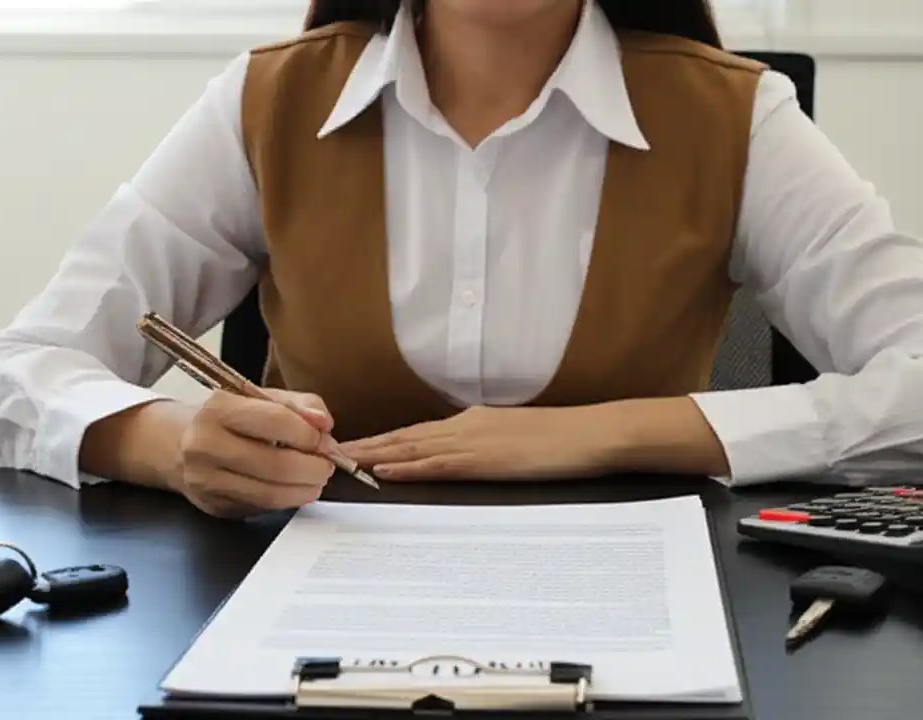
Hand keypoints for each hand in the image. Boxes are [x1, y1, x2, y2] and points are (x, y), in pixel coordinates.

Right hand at [174, 389, 337, 517]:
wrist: (176, 445)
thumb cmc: (227, 419)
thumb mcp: (260, 398)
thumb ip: (299, 405)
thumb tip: (323, 423)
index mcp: (218, 410)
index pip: (276, 422)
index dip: (309, 434)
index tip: (322, 438)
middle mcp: (205, 445)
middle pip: (276, 465)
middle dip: (314, 468)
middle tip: (327, 464)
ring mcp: (206, 480)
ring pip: (270, 494)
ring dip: (305, 489)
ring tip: (316, 478)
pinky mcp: (214, 506)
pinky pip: (262, 507)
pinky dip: (287, 499)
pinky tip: (295, 489)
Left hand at [341, 406, 623, 481]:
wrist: (591, 433)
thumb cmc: (563, 440)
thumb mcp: (518, 440)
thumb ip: (490, 445)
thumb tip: (471, 457)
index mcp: (474, 420)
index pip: (418, 430)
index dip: (385, 438)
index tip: (356, 445)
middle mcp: (466, 425)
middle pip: (405, 434)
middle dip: (367, 443)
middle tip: (331, 451)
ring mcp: (474, 440)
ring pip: (413, 446)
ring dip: (376, 453)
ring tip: (344, 460)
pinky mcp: (484, 459)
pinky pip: (437, 463)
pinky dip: (407, 466)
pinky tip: (385, 471)